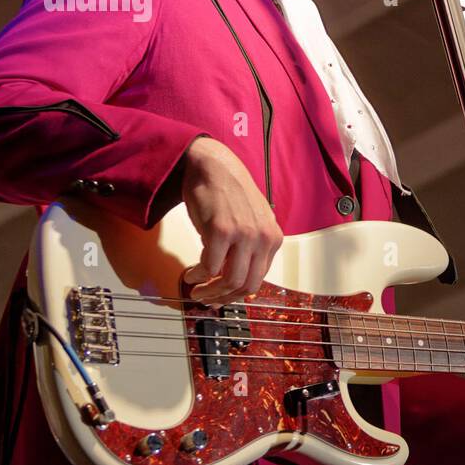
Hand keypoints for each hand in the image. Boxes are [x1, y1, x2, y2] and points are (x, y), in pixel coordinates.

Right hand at [179, 137, 282, 304]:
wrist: (213, 165)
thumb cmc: (228, 191)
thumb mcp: (251, 220)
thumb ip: (249, 247)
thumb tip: (234, 276)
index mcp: (273, 237)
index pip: (259, 278)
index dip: (238, 292)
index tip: (223, 296)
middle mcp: (263, 237)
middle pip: (247, 285)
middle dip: (224, 297)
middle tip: (208, 299)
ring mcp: (244, 234)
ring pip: (229, 281)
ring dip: (210, 291)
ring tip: (196, 289)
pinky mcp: (221, 231)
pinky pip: (209, 267)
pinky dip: (197, 275)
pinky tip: (190, 274)